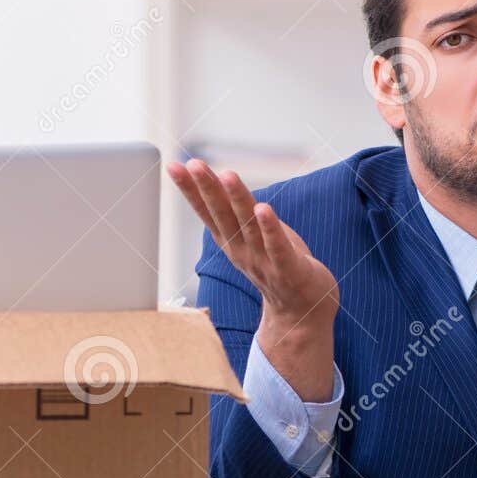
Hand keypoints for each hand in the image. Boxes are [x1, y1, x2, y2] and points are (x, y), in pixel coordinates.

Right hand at [168, 160, 339, 400]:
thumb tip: (220, 181)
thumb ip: (238, 213)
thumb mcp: (252, 237)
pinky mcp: (290, 270)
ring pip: (248, 226)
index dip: (191, 189)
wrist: (302, 314)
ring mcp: (264, 262)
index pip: (207, 211)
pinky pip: (278, 248)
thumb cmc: (278, 266)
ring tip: (227, 174)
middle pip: (222, 215)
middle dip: (207, 188)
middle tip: (193, 163)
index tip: (173, 166)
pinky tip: (263, 208)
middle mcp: (242, 251)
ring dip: (237, 200)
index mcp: (232, 241)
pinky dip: (270, 228)